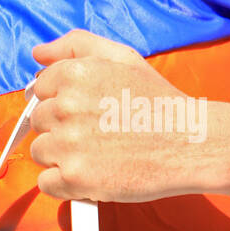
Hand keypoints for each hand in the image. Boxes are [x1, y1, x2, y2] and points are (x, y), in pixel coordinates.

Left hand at [27, 30, 229, 202]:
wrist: (191, 142)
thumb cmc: (157, 100)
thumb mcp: (122, 57)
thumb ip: (76, 46)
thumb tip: (38, 54)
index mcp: (73, 74)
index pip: (40, 90)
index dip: (62, 102)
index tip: (87, 111)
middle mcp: (66, 106)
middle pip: (39, 121)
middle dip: (62, 128)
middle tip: (97, 133)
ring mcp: (69, 143)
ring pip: (40, 151)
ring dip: (61, 156)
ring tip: (96, 154)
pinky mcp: (75, 177)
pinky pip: (46, 183)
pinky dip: (64, 184)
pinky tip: (91, 174)